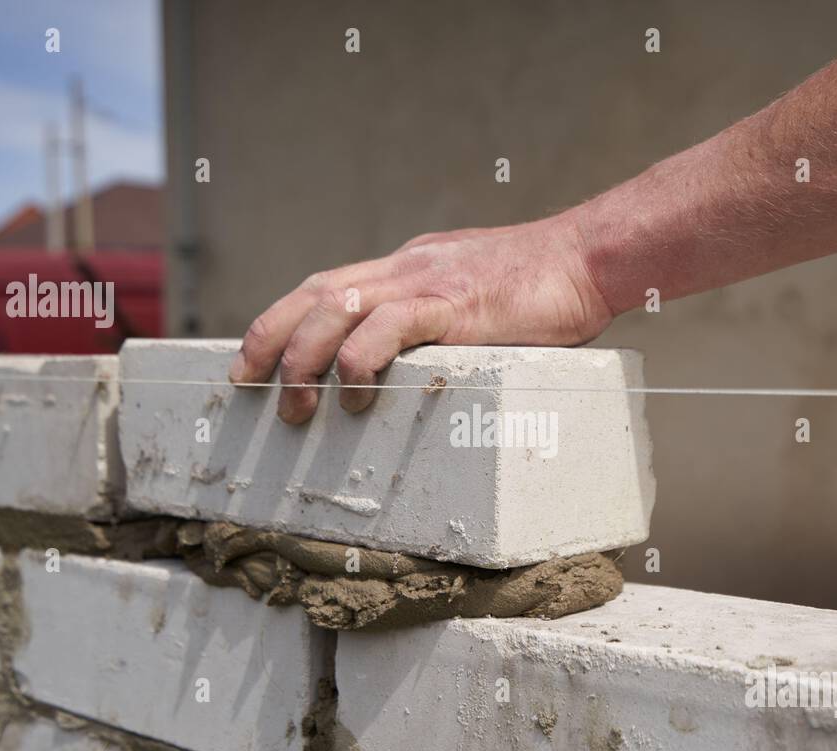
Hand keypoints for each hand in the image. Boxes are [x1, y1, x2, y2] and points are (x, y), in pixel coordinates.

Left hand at [229, 213, 611, 422]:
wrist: (590, 258)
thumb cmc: (547, 287)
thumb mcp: (480, 299)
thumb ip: (446, 320)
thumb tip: (427, 360)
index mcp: (411, 267)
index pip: (329, 286)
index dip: (285, 319)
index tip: (257, 358)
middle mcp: (406, 268)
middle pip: (314, 293)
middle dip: (270, 338)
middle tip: (246, 384)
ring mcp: (426, 283)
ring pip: (336, 309)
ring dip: (304, 360)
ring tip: (295, 407)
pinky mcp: (451, 304)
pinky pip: (386, 328)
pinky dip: (359, 361)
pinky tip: (355, 395)